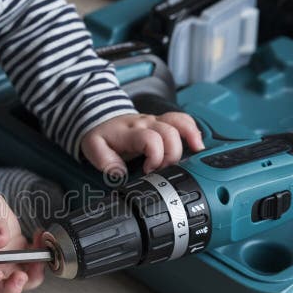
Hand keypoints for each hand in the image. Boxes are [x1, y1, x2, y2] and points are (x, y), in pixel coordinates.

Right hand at [0, 180, 44, 292]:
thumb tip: (0, 240)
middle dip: (12, 288)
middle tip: (23, 276)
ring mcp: (3, 263)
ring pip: (17, 282)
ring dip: (32, 275)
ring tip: (40, 256)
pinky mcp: (16, 257)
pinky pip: (30, 267)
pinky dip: (39, 258)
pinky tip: (39, 239)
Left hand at [81, 112, 204, 175]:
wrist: (103, 119)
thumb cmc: (103, 135)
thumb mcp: (94, 148)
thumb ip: (104, 161)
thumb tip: (119, 174)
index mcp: (131, 131)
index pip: (151, 139)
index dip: (155, 157)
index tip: (149, 172)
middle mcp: (147, 123)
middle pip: (170, 133)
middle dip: (172, 155)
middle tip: (164, 171)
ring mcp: (157, 121)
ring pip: (180, 122)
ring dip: (190, 139)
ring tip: (195, 155)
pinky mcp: (163, 122)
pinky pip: (183, 120)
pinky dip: (193, 131)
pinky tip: (198, 145)